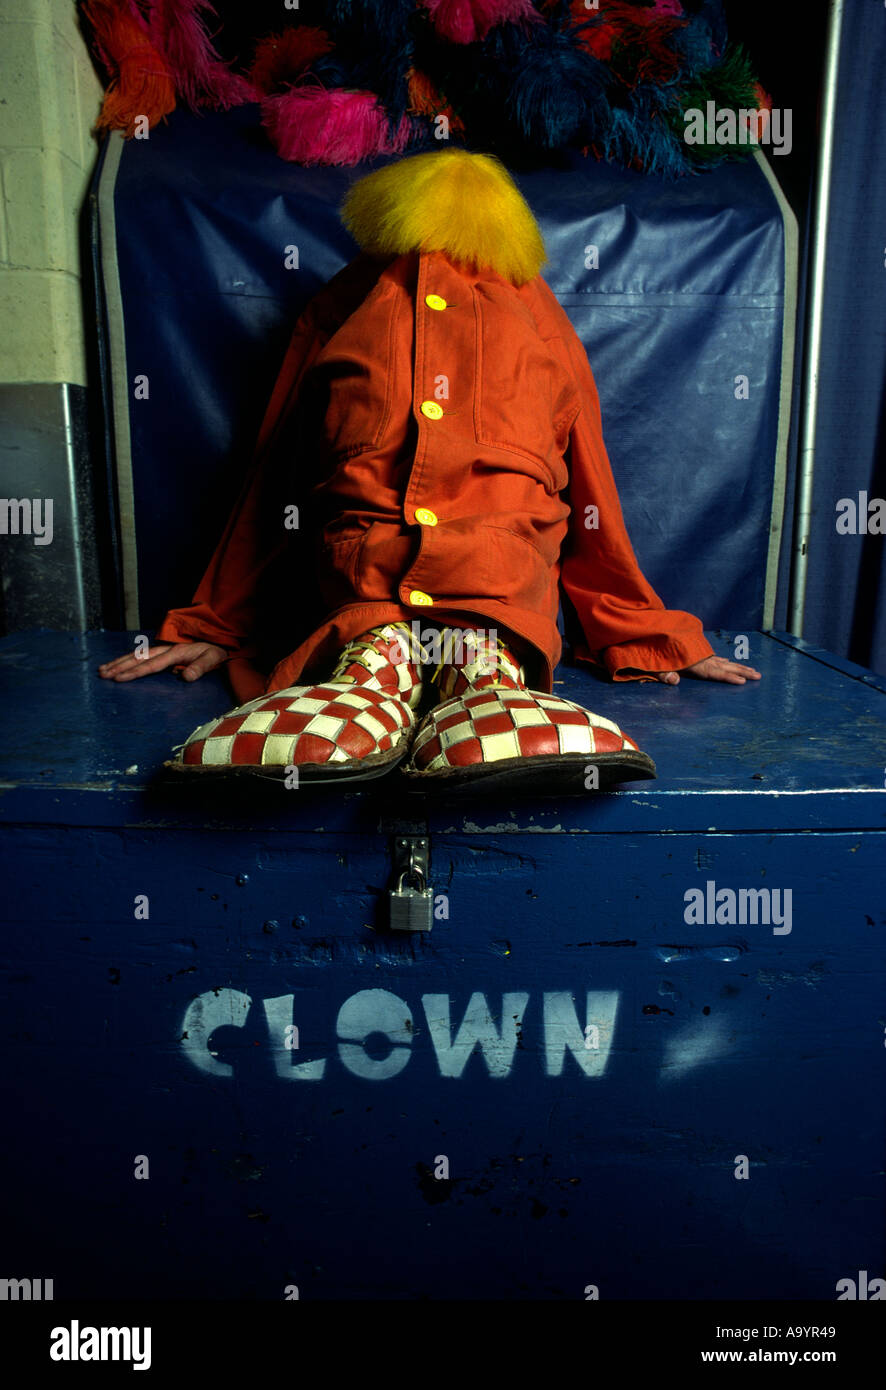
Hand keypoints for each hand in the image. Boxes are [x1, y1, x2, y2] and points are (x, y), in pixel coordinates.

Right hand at [98, 642, 228, 682]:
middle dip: (119, 666)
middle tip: (102, 674)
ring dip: (119, 662)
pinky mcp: (162, 650)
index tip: (119, 678)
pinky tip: (116, 664)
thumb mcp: (213, 659)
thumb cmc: (215, 651)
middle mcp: (165, 648)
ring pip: (136, 655)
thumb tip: (185, 677)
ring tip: (102, 669)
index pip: (151, 664)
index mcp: (175, 652)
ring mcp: (162, 648)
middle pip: (138, 658)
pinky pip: (141, 655)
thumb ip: (200, 667)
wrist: (218, 640)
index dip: (134, 672)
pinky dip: (127, 659)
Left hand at [649, 655, 761, 685]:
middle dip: (742, 671)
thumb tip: (675, 681)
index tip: (742, 681)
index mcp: (692, 662)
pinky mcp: (696, 651)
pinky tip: (729, 664)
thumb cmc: (650, 650)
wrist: (650, 629)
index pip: (714, 672)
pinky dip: (725, 662)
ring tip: (753, 671)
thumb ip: (663, 673)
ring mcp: (700, 653)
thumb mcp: (653, 665)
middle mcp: (700, 657)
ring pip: (723, 661)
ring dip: (738, 667)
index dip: (728, 677)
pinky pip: (715, 658)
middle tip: (758, 676)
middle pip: (725, 666)